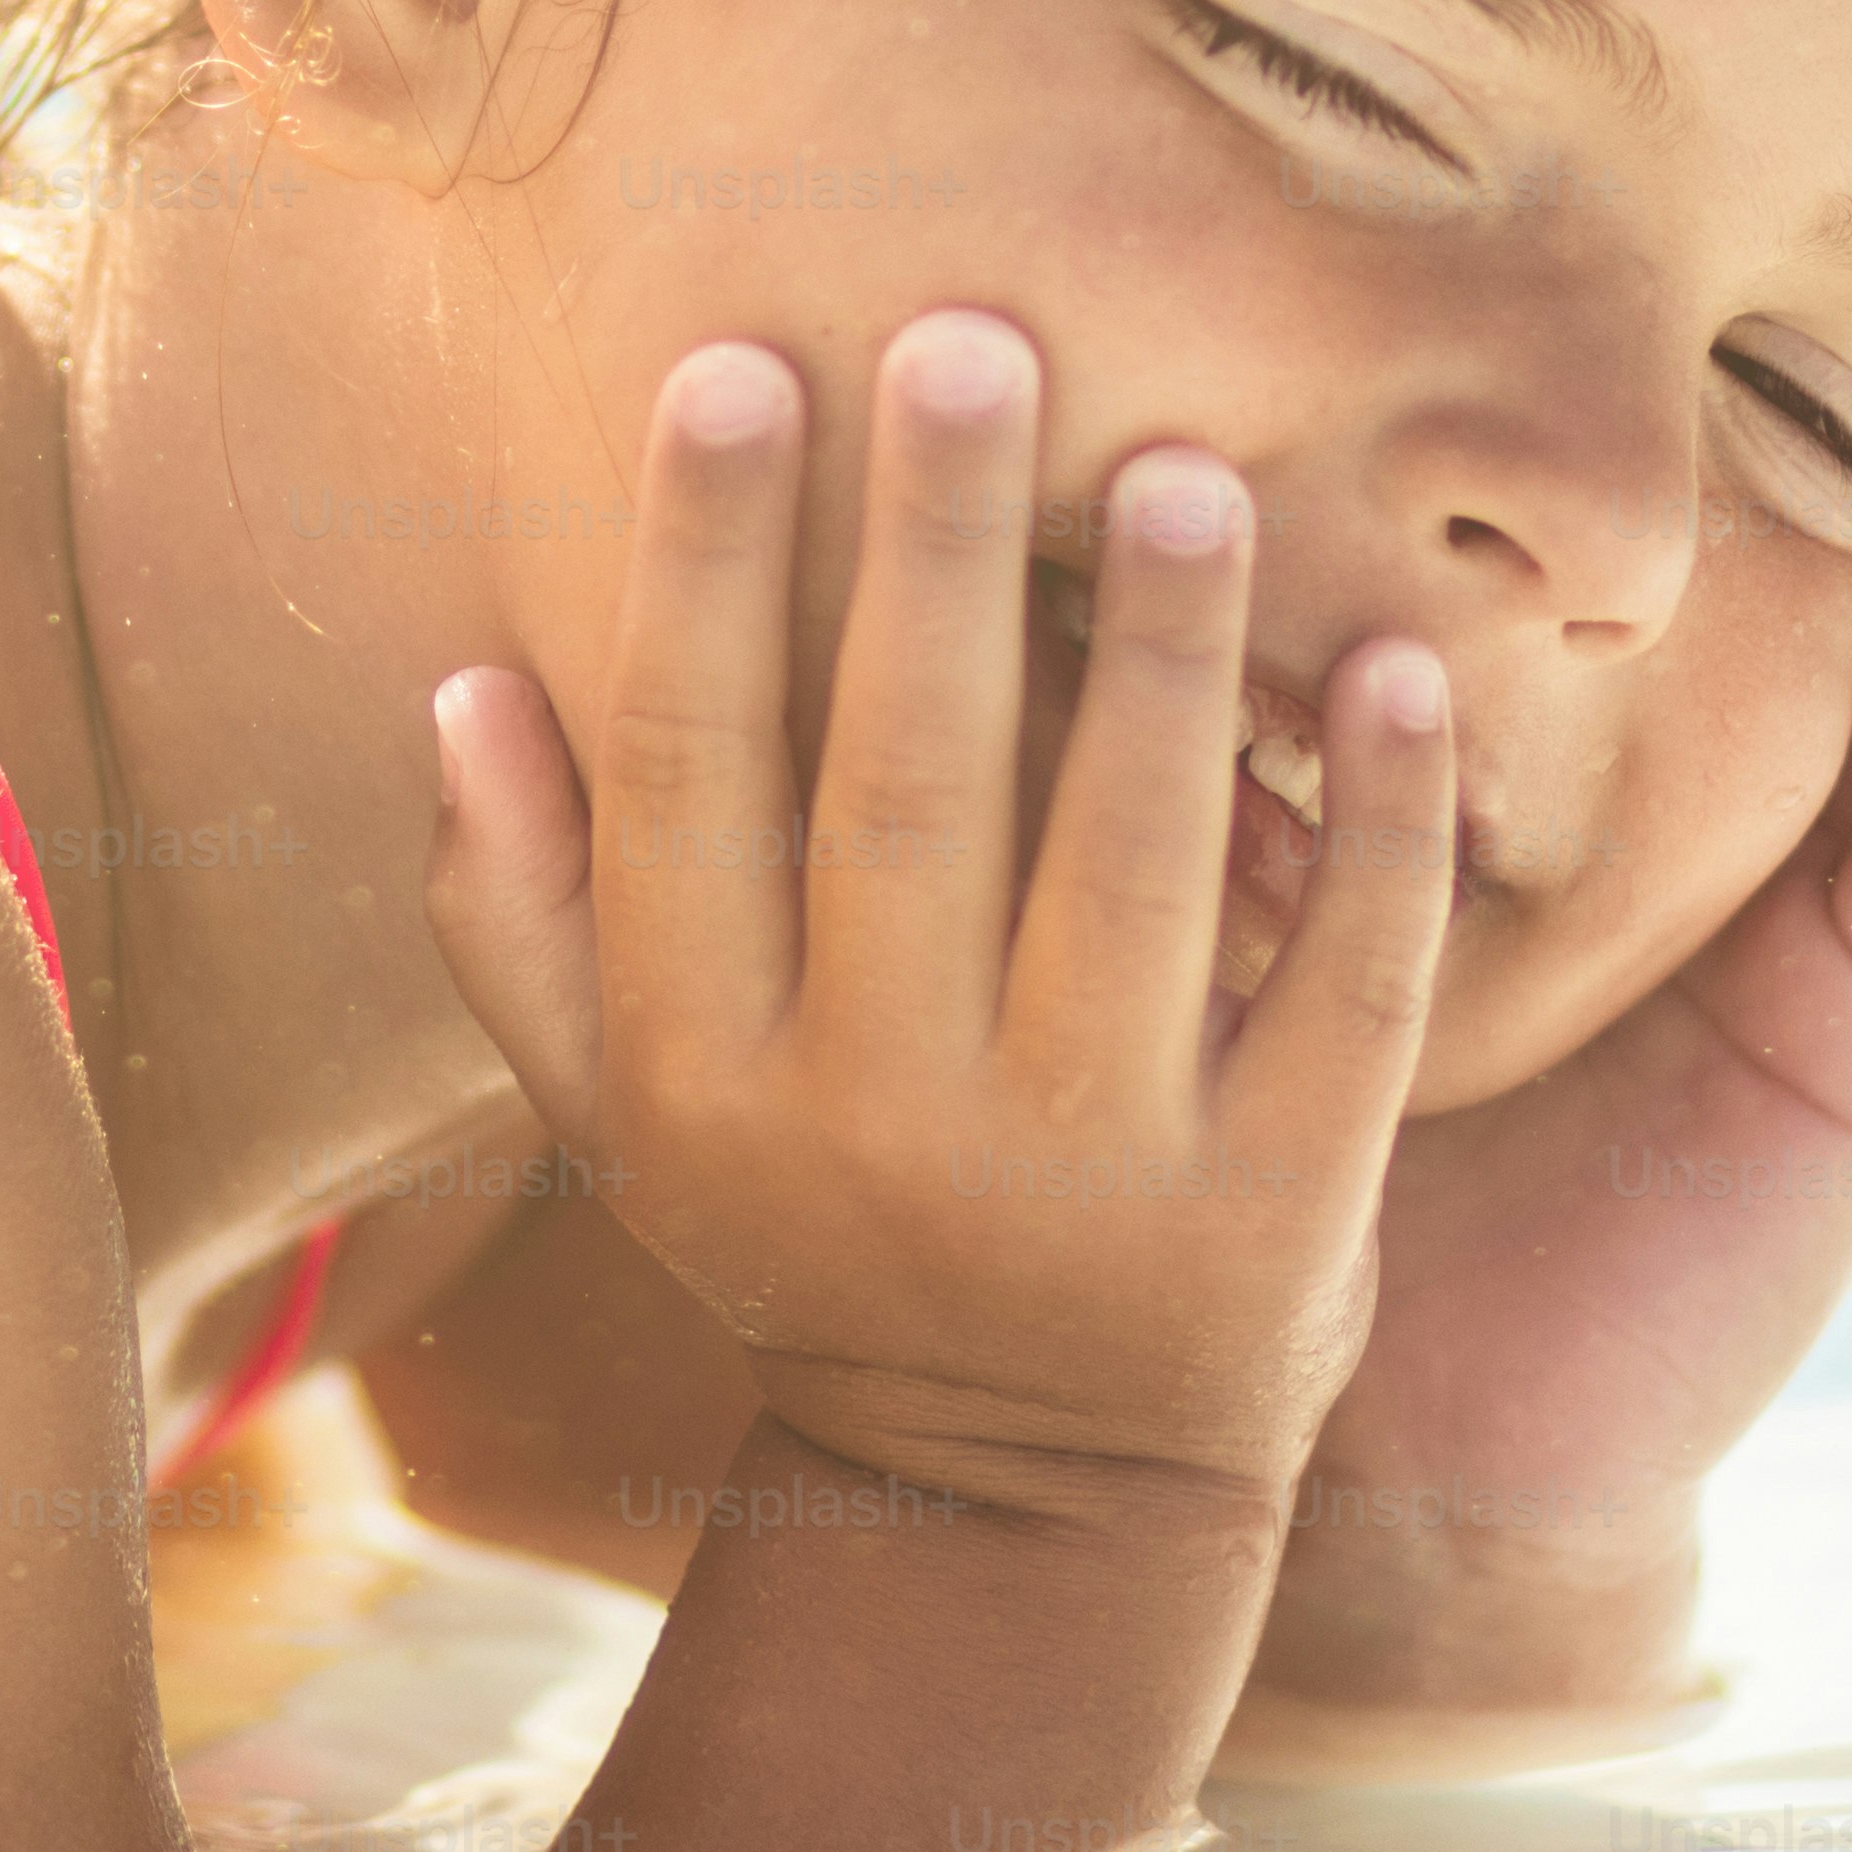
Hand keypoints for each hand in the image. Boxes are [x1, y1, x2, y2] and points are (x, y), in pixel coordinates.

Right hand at [413, 310, 1459, 1516]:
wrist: (1013, 1515)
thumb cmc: (805, 1235)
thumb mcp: (623, 1114)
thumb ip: (524, 915)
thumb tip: (462, 686)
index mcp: (709, 1070)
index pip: (692, 776)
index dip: (702, 570)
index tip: (733, 366)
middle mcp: (885, 1121)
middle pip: (906, 794)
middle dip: (932, 557)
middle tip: (969, 337)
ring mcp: (1092, 1176)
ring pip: (1127, 875)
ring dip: (1158, 660)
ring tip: (1184, 463)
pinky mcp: (1279, 1218)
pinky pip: (1343, 998)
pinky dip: (1376, 835)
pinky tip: (1390, 663)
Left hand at [1266, 330, 1851, 1701]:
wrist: (1401, 1443)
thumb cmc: (1319, 1160)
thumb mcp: (1289, 906)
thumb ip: (1274, 736)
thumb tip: (1133, 512)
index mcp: (1617, 795)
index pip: (1694, 572)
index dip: (1743, 416)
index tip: (1764, 219)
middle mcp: (1747, 846)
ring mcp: (1832, 943)